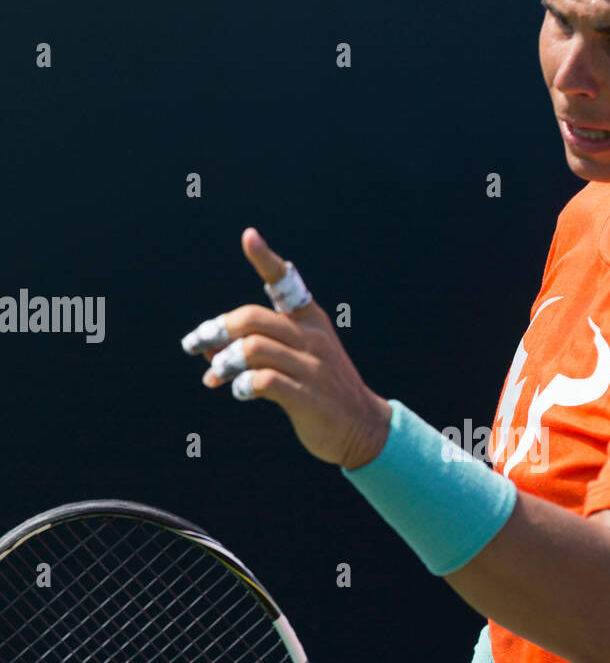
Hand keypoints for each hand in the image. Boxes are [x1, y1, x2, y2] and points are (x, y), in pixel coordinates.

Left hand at [182, 228, 391, 469]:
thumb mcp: (294, 360)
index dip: (266, 259)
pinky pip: (265, 381)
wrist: (361, 426)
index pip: (286, 282)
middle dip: (216, 330)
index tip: (249, 236)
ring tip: (216, 376)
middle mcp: (312, 338)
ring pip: (253, 348)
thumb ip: (253, 349)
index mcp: (310, 321)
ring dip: (225, 362)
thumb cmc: (319, 389)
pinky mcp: (308, 397)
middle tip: (196, 345)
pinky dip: (243, 386)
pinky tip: (240, 392)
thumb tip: (205, 347)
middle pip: (251, 319)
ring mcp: (312, 367)